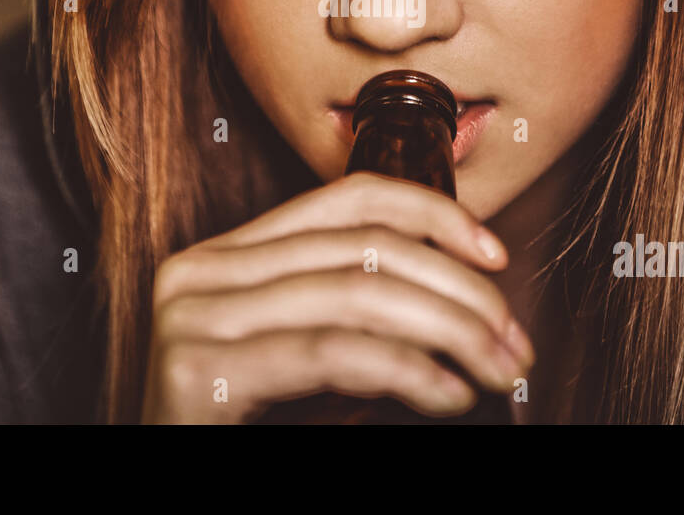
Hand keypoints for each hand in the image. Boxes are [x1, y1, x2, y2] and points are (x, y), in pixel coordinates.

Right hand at [140, 171, 535, 422]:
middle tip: (513, 343)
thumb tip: (469, 305)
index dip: (436, 214)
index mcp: (228, 256)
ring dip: (451, 331)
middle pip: (365, 247)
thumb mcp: (306, 363)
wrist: (170, 500)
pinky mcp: (196, 372)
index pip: (350, 199)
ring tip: (496, 369)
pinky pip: (331, 352)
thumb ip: (358, 319)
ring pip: (358, 292)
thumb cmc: (247, 439)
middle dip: (461, 292)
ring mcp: (191, 317)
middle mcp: (200, 272)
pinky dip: (408, 370)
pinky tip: (450, 395)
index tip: (496, 257)